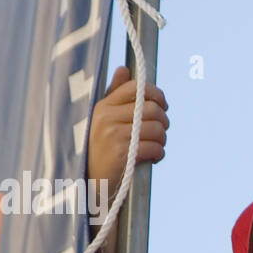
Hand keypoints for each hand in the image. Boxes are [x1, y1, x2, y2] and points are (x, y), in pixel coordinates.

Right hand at [86, 65, 169, 200]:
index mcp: (102, 106)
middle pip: (152, 108)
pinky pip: (154, 146)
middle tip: (161, 131)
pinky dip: (159, 153)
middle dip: (163, 121)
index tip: (162, 106)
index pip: (136, 88)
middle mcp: (106, 117)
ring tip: (156, 146)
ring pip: (156, 128)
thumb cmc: (98, 150)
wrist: (88, 184)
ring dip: (162, 139)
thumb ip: (114, 94)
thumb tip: (125, 69)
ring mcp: (114, 134)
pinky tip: (154, 157)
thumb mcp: (101, 119)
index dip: (156, 95)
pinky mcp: (122, 153)